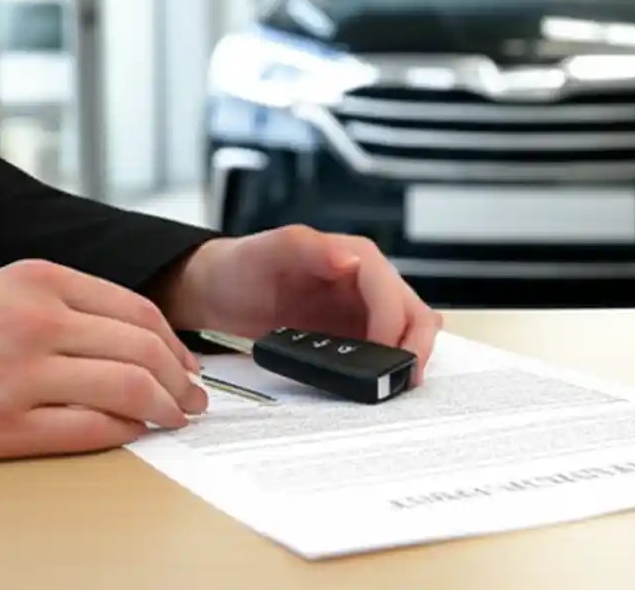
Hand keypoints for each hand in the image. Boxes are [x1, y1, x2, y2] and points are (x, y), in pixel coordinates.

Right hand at [0, 260, 207, 465]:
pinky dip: (126, 433)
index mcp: (38, 280)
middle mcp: (35, 321)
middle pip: (145, 349)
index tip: (189, 365)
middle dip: (184, 380)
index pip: (139, 311)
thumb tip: (136, 341)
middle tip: (196, 399)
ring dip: (167, 409)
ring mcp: (21, 375)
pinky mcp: (4, 428)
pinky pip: (91, 430)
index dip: (177, 344)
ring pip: (130, 389)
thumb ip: (66, 307)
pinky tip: (135, 433)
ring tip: (175, 419)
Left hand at [155, 226, 441, 383]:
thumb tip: (352, 260)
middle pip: (415, 315)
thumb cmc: (242, 265)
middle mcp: (368, 284)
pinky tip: (380, 383)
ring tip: (393, 385)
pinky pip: (386, 353)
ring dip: (407, 360)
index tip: (379, 353)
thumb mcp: (272, 249)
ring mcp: (364, 313)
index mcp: (358, 256)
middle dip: (416, 347)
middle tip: (403, 378)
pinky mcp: (355, 337)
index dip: (391, 324)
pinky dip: (390, 369)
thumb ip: (311, 248)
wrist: (219, 292)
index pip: (391, 292)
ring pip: (409, 336)